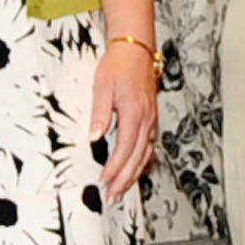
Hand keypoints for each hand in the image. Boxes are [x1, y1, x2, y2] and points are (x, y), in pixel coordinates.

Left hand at [91, 40, 160, 197]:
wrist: (136, 49)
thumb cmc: (119, 65)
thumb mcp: (102, 86)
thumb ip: (99, 113)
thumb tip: (94, 137)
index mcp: (134, 113)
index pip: (125, 148)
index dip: (115, 168)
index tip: (105, 181)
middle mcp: (146, 119)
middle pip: (137, 157)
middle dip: (125, 179)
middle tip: (113, 196)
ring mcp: (151, 119)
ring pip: (145, 154)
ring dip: (133, 174)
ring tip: (122, 189)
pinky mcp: (151, 118)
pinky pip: (148, 146)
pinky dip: (141, 162)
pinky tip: (134, 169)